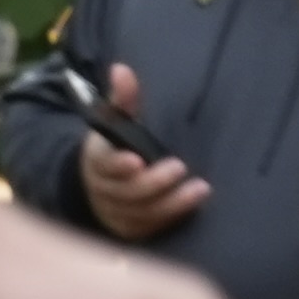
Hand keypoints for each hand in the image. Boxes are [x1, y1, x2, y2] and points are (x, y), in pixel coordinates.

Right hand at [77, 63, 211, 240]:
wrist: (100, 184)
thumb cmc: (115, 144)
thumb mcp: (115, 120)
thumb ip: (123, 98)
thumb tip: (122, 69)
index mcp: (97, 161)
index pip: (105, 165)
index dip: (119, 165)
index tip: (136, 160)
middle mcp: (104, 190)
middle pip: (127, 192)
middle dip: (154, 182)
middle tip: (180, 167)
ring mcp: (117, 213)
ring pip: (142, 213)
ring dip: (171, 203)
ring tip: (200, 189)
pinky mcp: (131, 229)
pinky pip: (151, 228)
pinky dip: (172, 217)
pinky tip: (194, 205)